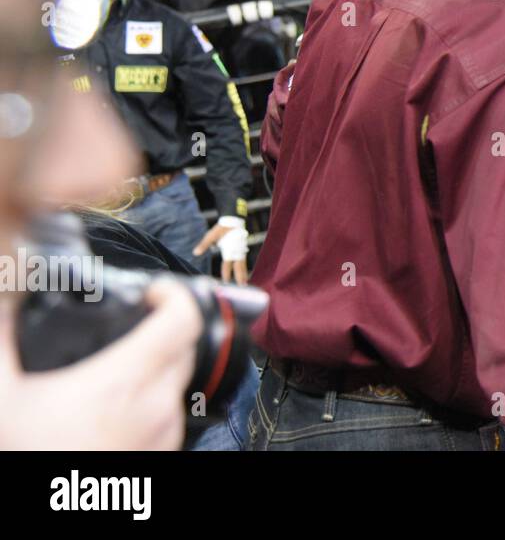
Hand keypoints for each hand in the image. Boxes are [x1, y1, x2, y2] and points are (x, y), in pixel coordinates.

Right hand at [0, 279, 200, 448]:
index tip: (153, 291)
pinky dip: (152, 402)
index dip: (172, 294)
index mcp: (127, 380)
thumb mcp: (4, 395)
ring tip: (116, 372)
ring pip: (178, 382)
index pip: (182, 319)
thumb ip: (4, 338)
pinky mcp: (164, 455)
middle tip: (130, 328)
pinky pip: (171, 415)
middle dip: (161, 329)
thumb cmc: (28, 456)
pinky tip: (116, 409)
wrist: (44, 516)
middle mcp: (157, 405)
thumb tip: (5, 299)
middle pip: (184, 346)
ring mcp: (165, 433)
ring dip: (156, 369)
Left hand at [193, 217, 248, 284]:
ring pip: (242, 265)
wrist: (233, 219)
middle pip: (239, 267)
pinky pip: (243, 262)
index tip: (225, 283)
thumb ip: (204, 245)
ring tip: (245, 283)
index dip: (226, 274)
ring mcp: (241, 251)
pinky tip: (243, 273)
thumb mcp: (211, 235)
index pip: (227, 265)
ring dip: (243, 274)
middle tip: (242, 287)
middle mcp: (237, 252)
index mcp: (229, 250)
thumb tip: (195, 253)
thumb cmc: (221, 228)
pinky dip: (243, 268)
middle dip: (240, 277)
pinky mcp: (242, 249)